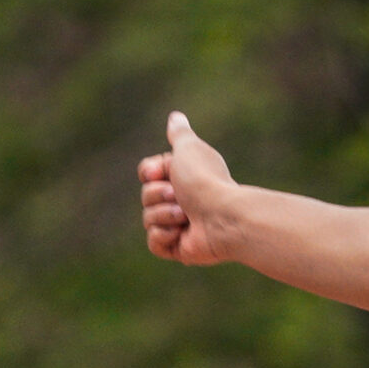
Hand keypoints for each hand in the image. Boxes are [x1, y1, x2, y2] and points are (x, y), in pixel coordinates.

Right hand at [138, 112, 238, 265]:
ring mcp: (181, 227)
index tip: (158, 172)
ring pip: (148, 219)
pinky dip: (164, 236)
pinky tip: (182, 234)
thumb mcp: (189, 148)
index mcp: (184, 179)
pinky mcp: (180, 250)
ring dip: (164, 215)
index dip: (149, 172)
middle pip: (145, 196)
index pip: (147, 174)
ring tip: (186, 216)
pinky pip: (154, 243)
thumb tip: (176, 118)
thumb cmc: (206, 181)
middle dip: (157, 195)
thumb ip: (180, 133)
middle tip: (179, 197)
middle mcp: (183, 202)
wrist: (223, 216)